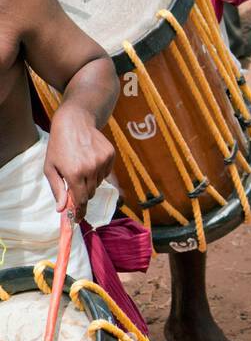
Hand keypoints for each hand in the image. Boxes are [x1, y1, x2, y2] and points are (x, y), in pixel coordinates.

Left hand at [44, 105, 114, 219]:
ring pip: (99, 183)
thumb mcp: (50, 168)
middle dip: (82, 193)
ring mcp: (102, 161)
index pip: (81, 200)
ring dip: (90, 181)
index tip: (78, 219)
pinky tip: (90, 159)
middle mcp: (90, 168)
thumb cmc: (58, 145)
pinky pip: (106, 173)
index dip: (80, 211)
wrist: (74, 121)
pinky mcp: (110, 154)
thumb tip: (62, 209)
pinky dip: (99, 171)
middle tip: (75, 184)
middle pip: (90, 193)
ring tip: (81, 166)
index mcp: (74, 173)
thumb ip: (57, 189)